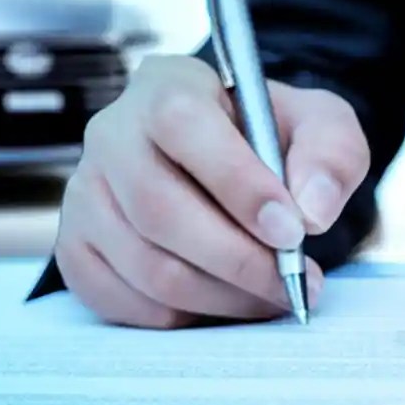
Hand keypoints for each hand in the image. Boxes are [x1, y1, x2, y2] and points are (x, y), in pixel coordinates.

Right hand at [54, 55, 369, 327]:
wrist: (217, 164)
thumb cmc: (265, 140)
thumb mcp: (317, 125)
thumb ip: (331, 153)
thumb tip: (310, 211)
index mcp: (164, 86)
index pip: (181, 124)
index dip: (236, 182)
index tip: (292, 232)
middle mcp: (109, 134)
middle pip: (156, 209)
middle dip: (235, 260)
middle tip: (292, 283)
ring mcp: (83, 193)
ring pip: (143, 264)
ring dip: (217, 296)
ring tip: (267, 297)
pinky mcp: (73, 245)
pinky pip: (117, 298)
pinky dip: (176, 317)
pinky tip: (217, 302)